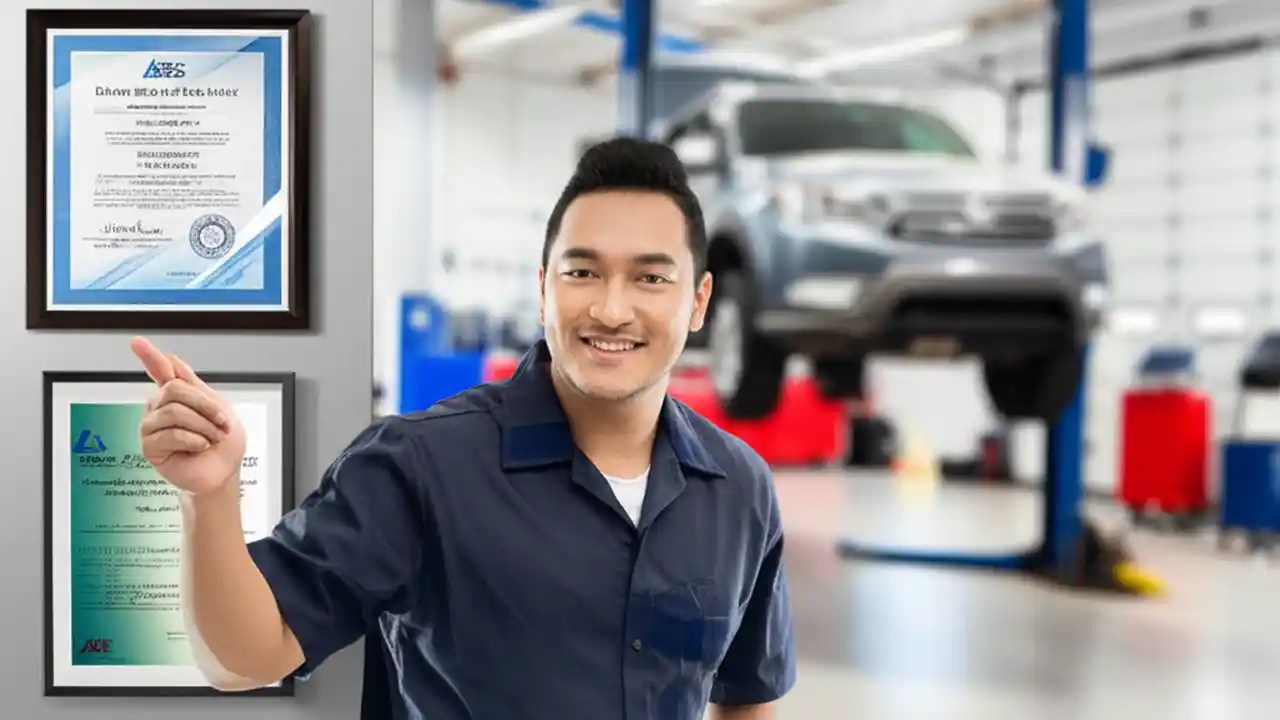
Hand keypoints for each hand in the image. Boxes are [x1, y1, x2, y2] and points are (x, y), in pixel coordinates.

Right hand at [130, 336, 245, 494]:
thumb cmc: (222, 442)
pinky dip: (195, 440)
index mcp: (176, 396)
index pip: (160, 370)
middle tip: (220, 423)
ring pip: (176, 412)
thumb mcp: (216, 406)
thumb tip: (172, 360)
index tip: (136, 342)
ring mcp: (151, 427)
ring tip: (210, 438)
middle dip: (205, 406)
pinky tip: (199, 447)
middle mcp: (159, 408)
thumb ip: (193, 384)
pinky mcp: (150, 447)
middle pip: (175, 390)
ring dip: (204, 426)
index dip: (149, 356)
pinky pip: (172, 434)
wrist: (223, 471)